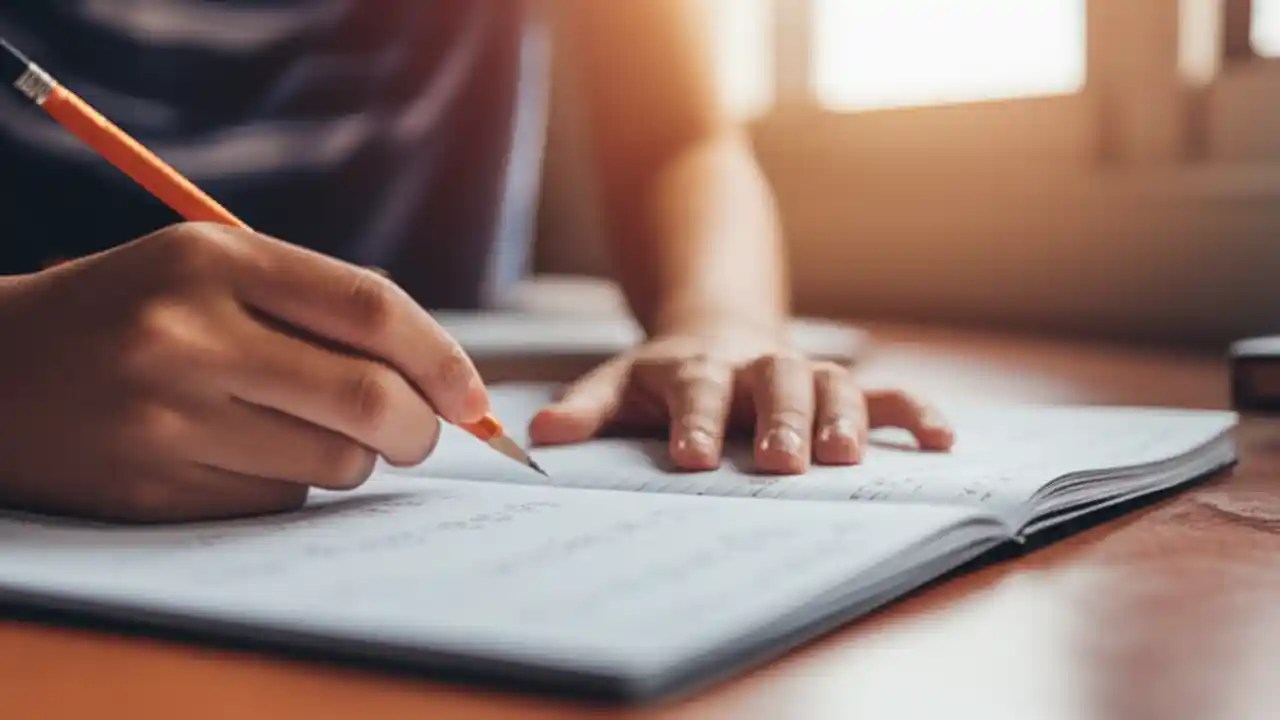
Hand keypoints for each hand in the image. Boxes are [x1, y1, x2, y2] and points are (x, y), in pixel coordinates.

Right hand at [0, 223, 487, 521]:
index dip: (442, 357)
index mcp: (212, 260)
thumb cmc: (132, 310)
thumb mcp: (212, 267)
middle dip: (420, 426)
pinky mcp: (152, 489)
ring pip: (334, 460)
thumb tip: (442, 380)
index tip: (473, 396)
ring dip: (355, 457)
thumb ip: (321, 306)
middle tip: (419, 431)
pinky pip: (279, 498)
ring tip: (312, 431)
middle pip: (367, 396)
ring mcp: (166, 418)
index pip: (370, 309)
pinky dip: (294, 482)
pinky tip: (246, 453)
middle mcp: (188, 335)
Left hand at [529, 325, 952, 472]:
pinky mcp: (840, 384)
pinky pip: (884, 393)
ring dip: (843, 417)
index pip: (696, 389)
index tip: (692, 458)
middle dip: (780, 419)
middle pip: (773, 382)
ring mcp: (802, 371)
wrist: (714, 331)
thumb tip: (539, 435)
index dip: (695, 420)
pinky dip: (914, 411)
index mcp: (695, 367)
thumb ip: (587, 408)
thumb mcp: (618, 386)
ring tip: (848, 457)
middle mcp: (754, 366)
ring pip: (831, 383)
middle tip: (781, 460)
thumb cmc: (662, 378)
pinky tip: (942, 441)